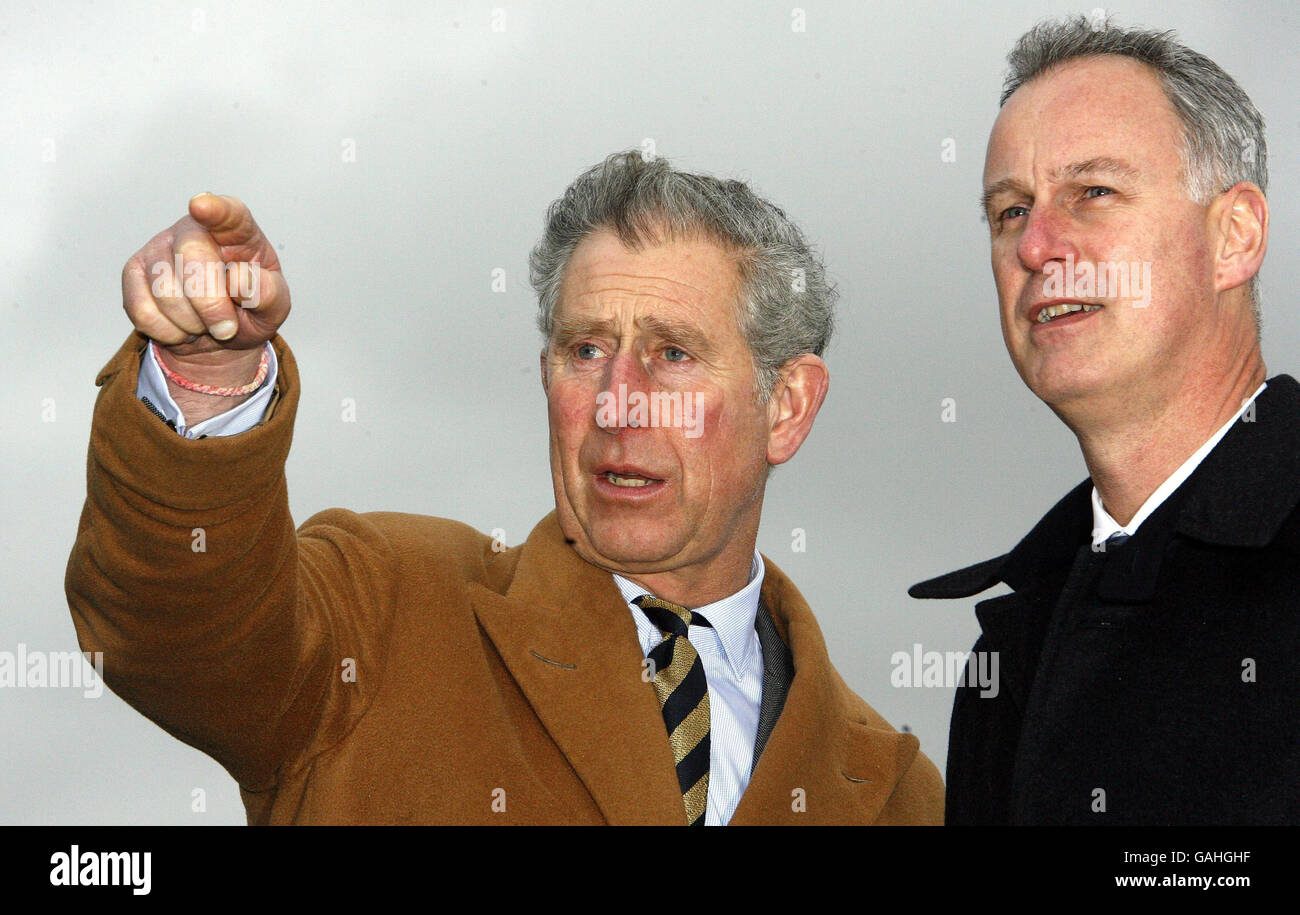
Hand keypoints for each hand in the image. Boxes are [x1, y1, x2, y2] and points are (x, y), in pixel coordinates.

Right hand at [122, 194, 290, 373]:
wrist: (217, 337)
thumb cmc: (248, 311)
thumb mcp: (274, 307)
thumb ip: (268, 294)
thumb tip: (240, 279)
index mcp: (236, 231)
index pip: (228, 215)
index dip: (215, 210)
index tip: (201, 205)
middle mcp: (193, 230)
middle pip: (191, 256)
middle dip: (210, 304)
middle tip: (227, 328)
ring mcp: (158, 247)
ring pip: (165, 289)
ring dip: (191, 323)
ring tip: (205, 323)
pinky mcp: (132, 272)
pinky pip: (143, 310)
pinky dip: (168, 332)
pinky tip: (182, 326)